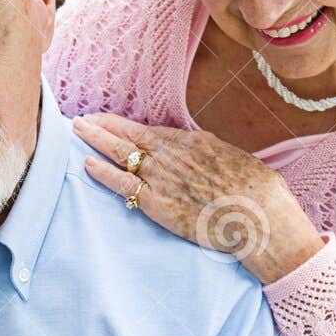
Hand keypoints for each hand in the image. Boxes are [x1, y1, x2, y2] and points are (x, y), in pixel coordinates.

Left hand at [72, 112, 325, 283]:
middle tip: (81, 119)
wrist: (258, 216)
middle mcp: (172, 154)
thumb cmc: (255, 190)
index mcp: (192, 141)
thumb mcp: (234, 159)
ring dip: (96, 141)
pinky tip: (88, 164)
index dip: (127, 125)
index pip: (150, 131)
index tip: (111, 121)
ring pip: (120, 153)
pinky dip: (103, 172)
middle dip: (103, 125)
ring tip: (77, 131)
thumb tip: (203, 152)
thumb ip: (211, 153)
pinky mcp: (157, 203)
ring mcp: (162, 177)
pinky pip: (122, 184)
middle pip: (129, 135)